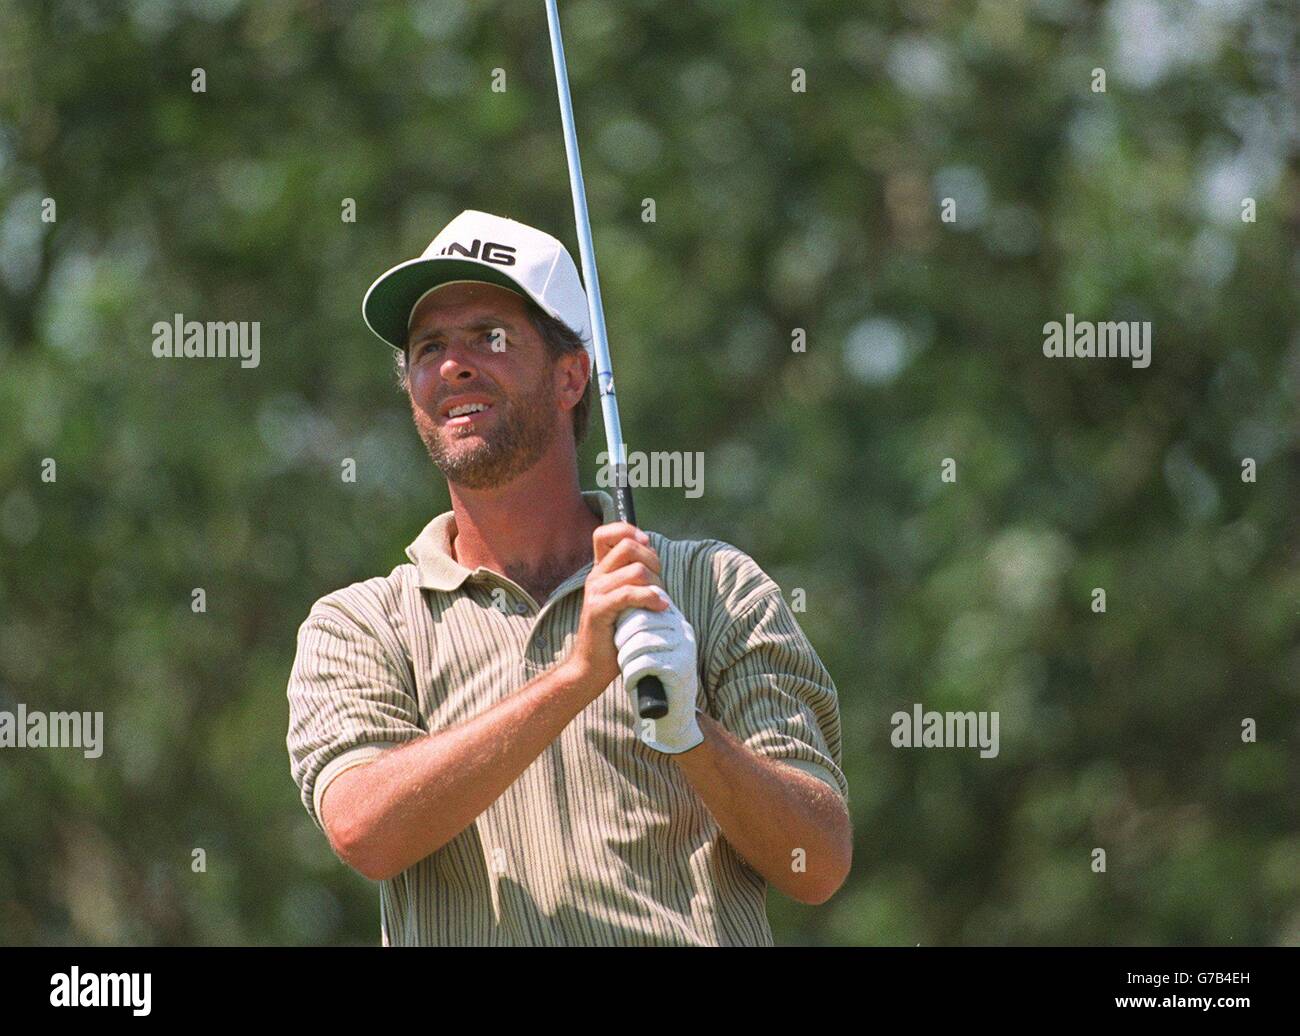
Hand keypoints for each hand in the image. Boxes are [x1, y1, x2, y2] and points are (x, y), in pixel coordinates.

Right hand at [568, 522, 668, 698]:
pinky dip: (651, 598)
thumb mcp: (625, 600)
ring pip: (636, 570)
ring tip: (659, 602)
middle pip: (628, 545)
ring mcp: (595, 592)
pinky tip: (660, 607)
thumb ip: (634, 578)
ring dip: (656, 585)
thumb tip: (654, 559)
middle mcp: (595, 576)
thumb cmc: (615, 634)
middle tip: (658, 585)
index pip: (606, 532)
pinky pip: (630, 593)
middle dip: (653, 561)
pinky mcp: (599, 610)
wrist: (592, 666)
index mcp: (600, 570)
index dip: (630, 531)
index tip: (646, 547)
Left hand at [615, 598, 702, 754]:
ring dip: (625, 656)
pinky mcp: (679, 669)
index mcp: (676, 620)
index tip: (617, 631)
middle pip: (641, 619)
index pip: (647, 599)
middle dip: (622, 636)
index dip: (626, 614)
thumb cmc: (650, 679)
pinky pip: (644, 662)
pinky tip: (631, 683)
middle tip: (619, 652)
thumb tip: (619, 600)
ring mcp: (684, 649)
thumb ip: (639, 622)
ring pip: (640, 640)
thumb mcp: (646, 644)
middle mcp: (684, 631)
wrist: (668, 719)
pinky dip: (630, 674)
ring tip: (625, 668)